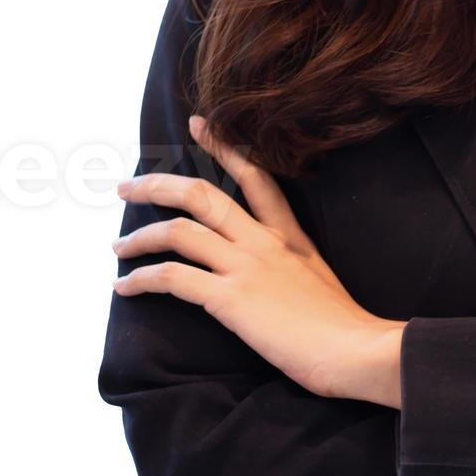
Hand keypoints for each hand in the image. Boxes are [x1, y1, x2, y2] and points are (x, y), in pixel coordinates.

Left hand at [111, 113, 405, 403]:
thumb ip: (293, 267)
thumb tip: (272, 275)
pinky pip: (172, 277)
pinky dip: (141, 279)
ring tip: (117, 249)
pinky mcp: (231, 298)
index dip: (224, 147)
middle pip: (201, 194)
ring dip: (139, 237)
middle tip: (126, 187)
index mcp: (289, 236)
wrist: (357, 351)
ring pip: (179, 230)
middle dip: (156, 185)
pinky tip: (124, 288)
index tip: (197, 124)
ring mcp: (246, 267)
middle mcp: (264, 242)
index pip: (255, 177)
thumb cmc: (344, 329)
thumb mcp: (320, 281)